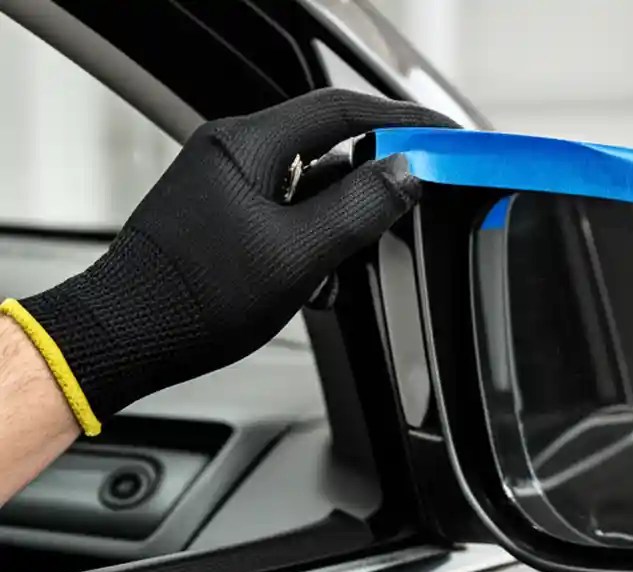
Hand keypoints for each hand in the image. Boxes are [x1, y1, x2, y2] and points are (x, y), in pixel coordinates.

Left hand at [17, 89, 453, 430]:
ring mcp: (228, 186)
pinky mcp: (225, 218)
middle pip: (330, 144)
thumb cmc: (192, 299)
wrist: (124, 336)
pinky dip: (318, 235)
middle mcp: (235, 154)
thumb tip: (406, 174)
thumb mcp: (297, 256)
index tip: (445, 136)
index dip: (404, 121)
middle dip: (379, 171)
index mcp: (248, 146)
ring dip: (346, 214)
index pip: (343, 111)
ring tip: (368, 253)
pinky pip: (289, 210)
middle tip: (421, 191)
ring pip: (311, 182)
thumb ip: (358, 210)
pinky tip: (327, 277)